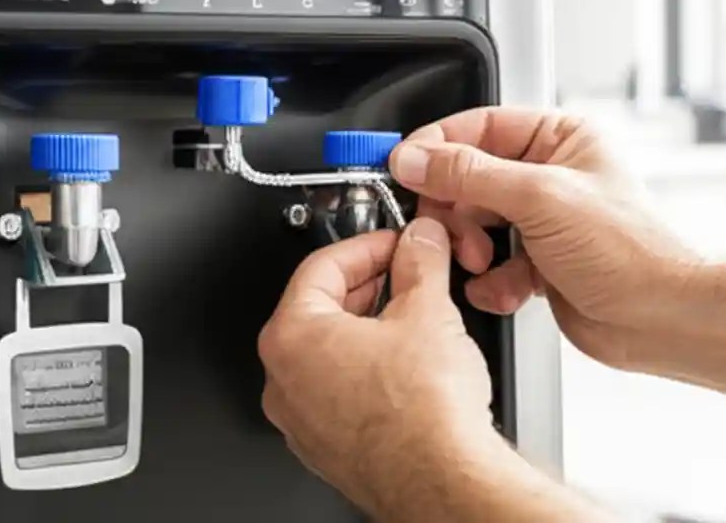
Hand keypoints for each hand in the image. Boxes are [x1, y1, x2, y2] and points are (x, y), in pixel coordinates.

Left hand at [258, 219, 501, 517]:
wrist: (443, 482)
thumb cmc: (424, 413)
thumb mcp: (428, 312)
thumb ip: (420, 263)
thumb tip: (420, 242)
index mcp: (291, 336)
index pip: (321, 267)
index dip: (367, 246)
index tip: (395, 243)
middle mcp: (283, 380)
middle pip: (319, 310)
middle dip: (368, 286)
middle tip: (406, 274)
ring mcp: (299, 419)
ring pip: (328, 355)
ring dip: (367, 330)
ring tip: (413, 321)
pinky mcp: (324, 448)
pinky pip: (338, 395)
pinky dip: (366, 374)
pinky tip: (406, 372)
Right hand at [387, 107, 702, 365]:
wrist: (662, 320)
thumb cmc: (630, 252)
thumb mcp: (538, 197)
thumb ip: (468, 173)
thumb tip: (415, 157)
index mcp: (560, 138)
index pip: (479, 126)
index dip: (437, 146)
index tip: (403, 166)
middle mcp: (548, 175)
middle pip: (466, 178)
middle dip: (454, 211)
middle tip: (446, 229)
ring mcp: (540, 220)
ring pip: (472, 223)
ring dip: (469, 248)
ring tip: (482, 262)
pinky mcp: (536, 263)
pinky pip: (488, 264)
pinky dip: (488, 281)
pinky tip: (503, 288)